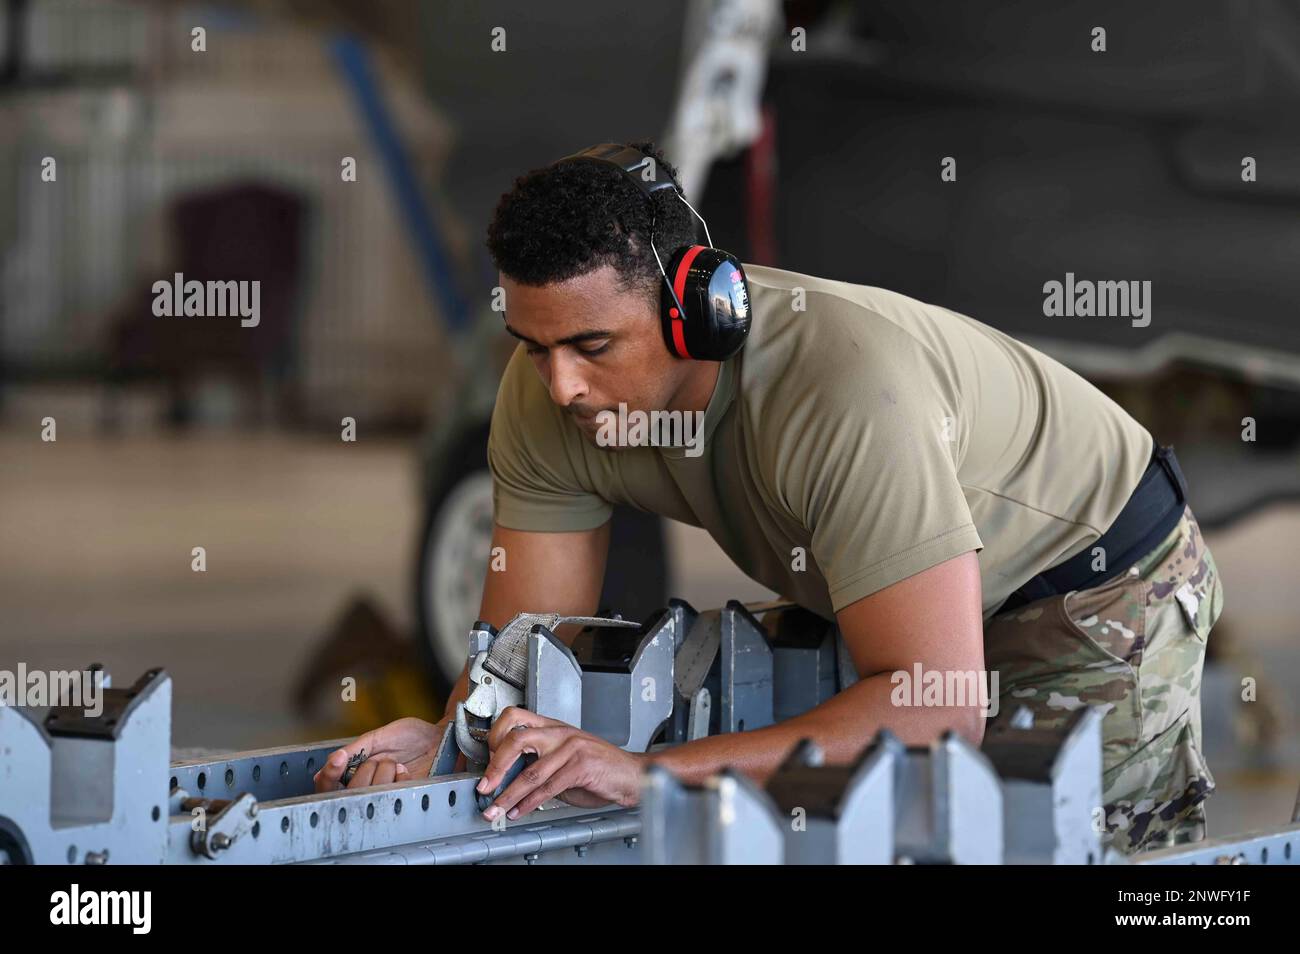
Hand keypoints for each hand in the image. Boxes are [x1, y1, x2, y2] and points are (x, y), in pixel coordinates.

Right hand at [313, 716, 447, 791]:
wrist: (438, 738)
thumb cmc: (409, 735)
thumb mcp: (378, 736)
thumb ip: (355, 749)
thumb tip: (331, 761)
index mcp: (354, 771)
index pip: (327, 784)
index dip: (328, 777)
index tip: (337, 761)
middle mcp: (366, 786)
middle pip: (347, 793)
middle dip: (363, 772)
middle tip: (379, 759)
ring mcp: (384, 794)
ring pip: (369, 795)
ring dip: (383, 773)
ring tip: (396, 762)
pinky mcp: (402, 799)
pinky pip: (391, 796)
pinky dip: (399, 779)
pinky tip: (406, 771)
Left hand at [476, 706, 643, 821]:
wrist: (632, 774)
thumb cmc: (599, 768)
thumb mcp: (564, 760)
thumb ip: (538, 764)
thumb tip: (507, 779)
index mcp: (553, 726)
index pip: (514, 717)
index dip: (495, 737)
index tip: (486, 762)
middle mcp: (560, 732)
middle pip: (516, 738)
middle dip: (495, 767)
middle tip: (484, 787)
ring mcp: (572, 747)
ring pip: (530, 771)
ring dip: (508, 795)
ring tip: (496, 808)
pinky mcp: (582, 766)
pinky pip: (548, 787)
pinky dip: (530, 803)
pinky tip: (520, 811)